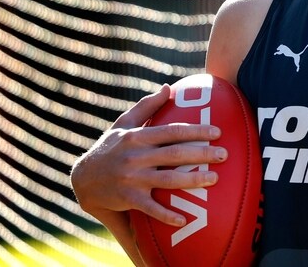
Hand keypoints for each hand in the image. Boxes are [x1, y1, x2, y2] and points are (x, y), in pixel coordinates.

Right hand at [70, 84, 227, 226]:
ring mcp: (132, 178)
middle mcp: (136, 156)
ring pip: (167, 180)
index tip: (217, 132)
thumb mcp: (123, 124)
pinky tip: (184, 219)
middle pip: (174, 154)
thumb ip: (147, 106)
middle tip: (224, 155)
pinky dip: (166, 215)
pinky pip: (150, 208)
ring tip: (214, 179)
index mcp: (138, 137)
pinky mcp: (128, 199)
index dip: (196, 131)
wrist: (83, 178)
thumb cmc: (110, 147)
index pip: (172, 131)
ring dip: (192, 180)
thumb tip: (168, 87)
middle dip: (201, 154)